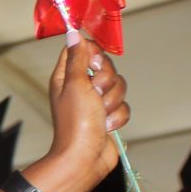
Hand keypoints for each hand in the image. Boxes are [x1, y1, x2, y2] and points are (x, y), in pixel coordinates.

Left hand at [44, 36, 129, 188]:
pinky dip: (117, 117)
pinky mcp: (109, 115)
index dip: (93, 52)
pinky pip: (124, 106)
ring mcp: (96, 101)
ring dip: (112, 102)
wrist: (85, 157)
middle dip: (106, 81)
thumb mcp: (74, 84)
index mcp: (67, 76)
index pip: (82, 49)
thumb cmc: (76, 122)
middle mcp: (81, 86)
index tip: (95, 63)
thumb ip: (77, 58)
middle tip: (96, 93)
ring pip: (119, 86)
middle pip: (106, 67)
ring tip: (100, 114)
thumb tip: (74, 34)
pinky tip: (106, 126)